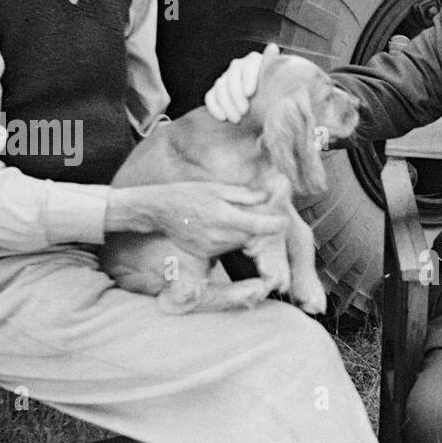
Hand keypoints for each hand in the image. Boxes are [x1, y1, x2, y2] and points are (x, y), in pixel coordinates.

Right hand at [142, 181, 289, 253]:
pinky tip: (223, 227)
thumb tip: (268, 195)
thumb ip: (245, 194)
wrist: (158, 210)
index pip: (261, 226)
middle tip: (265, 216)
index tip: (284, 219)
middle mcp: (220, 237)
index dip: (276, 224)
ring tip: (239, 219)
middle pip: (254, 237)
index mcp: (225, 217)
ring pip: (242, 244)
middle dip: (262, 228)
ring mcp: (213, 248)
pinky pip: (227, 248)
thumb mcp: (217, 188)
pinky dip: (231, 240)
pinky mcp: (206, 254)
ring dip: (247, 234)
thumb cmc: (188, 194)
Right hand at [205, 42, 280, 122]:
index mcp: (256, 61)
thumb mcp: (278, 85)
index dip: (248, 77)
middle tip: (244, 112)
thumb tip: (272, 47)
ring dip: (227, 104)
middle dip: (236, 94)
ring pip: (220, 86)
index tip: (250, 94)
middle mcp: (239, 66)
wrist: (270, 114)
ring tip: (237, 120)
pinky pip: (210, 96)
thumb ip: (273, 67)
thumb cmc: (276, 99)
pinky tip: (223, 119)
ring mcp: (226, 78)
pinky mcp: (217, 92)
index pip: (249, 63)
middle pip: (232, 75)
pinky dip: (215, 107)